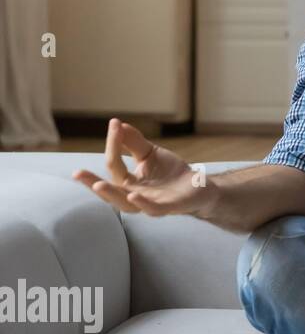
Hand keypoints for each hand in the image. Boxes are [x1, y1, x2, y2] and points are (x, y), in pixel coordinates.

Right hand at [72, 118, 214, 217]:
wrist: (198, 185)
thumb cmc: (170, 171)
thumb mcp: (149, 154)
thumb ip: (133, 142)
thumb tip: (118, 123)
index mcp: (127, 182)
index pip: (114, 164)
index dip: (113, 144)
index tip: (114, 124)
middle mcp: (132, 196)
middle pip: (109, 191)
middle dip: (91, 182)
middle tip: (76, 172)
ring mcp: (149, 204)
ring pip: (125, 205)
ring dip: (111, 194)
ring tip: (98, 184)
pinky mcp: (167, 208)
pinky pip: (151, 209)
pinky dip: (142, 204)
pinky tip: (133, 196)